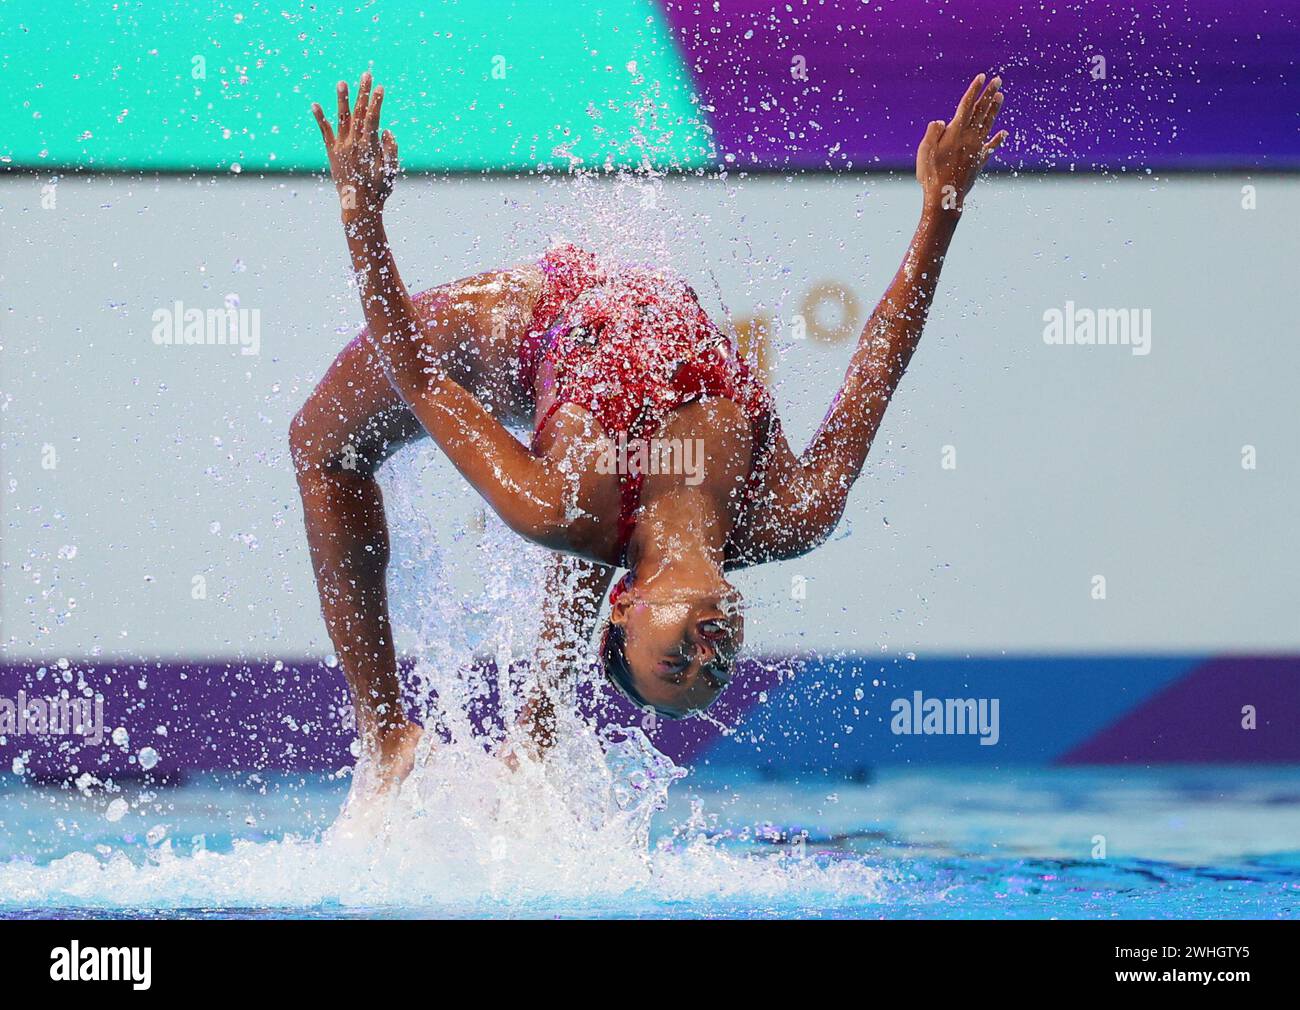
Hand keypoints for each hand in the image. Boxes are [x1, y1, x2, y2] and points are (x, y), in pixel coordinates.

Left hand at [312, 71, 398, 222]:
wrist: (358, 206)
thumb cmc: (378, 191)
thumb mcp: (391, 171)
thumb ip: (391, 149)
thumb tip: (386, 130)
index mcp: (370, 146)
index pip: (373, 118)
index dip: (377, 102)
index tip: (381, 88)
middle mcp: (354, 143)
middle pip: (359, 112)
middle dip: (364, 92)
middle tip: (366, 75)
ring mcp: (341, 147)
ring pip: (342, 118)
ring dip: (342, 99)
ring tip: (342, 83)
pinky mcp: (332, 152)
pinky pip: (325, 132)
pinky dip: (320, 118)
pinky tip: (315, 105)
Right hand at [916, 73, 1007, 211]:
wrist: (945, 197)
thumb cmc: (931, 175)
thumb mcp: (924, 151)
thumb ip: (933, 133)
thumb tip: (941, 121)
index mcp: (955, 132)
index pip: (966, 106)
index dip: (974, 90)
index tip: (982, 77)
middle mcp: (969, 138)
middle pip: (981, 111)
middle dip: (989, 94)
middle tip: (998, 80)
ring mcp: (976, 149)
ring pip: (988, 124)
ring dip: (994, 109)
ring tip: (1001, 96)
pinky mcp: (979, 161)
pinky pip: (991, 147)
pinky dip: (998, 139)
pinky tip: (1004, 133)